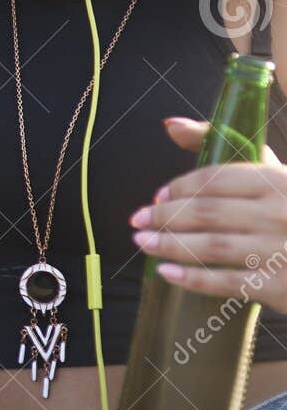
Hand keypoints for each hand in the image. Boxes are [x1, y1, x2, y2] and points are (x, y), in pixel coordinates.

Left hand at [129, 117, 286, 310]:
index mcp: (279, 180)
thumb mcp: (274, 174)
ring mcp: (281, 250)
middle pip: (207, 212)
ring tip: (142, 243)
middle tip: (137, 221)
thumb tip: (170, 125)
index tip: (157, 195)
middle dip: (163, 216)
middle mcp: (281, 212)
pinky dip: (192, 278)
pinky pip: (226, 281)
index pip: (215, 179)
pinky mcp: (279, 284)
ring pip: (212, 245)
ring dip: (168, 244)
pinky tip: (166, 272)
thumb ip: (225, 145)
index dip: (178, 187)